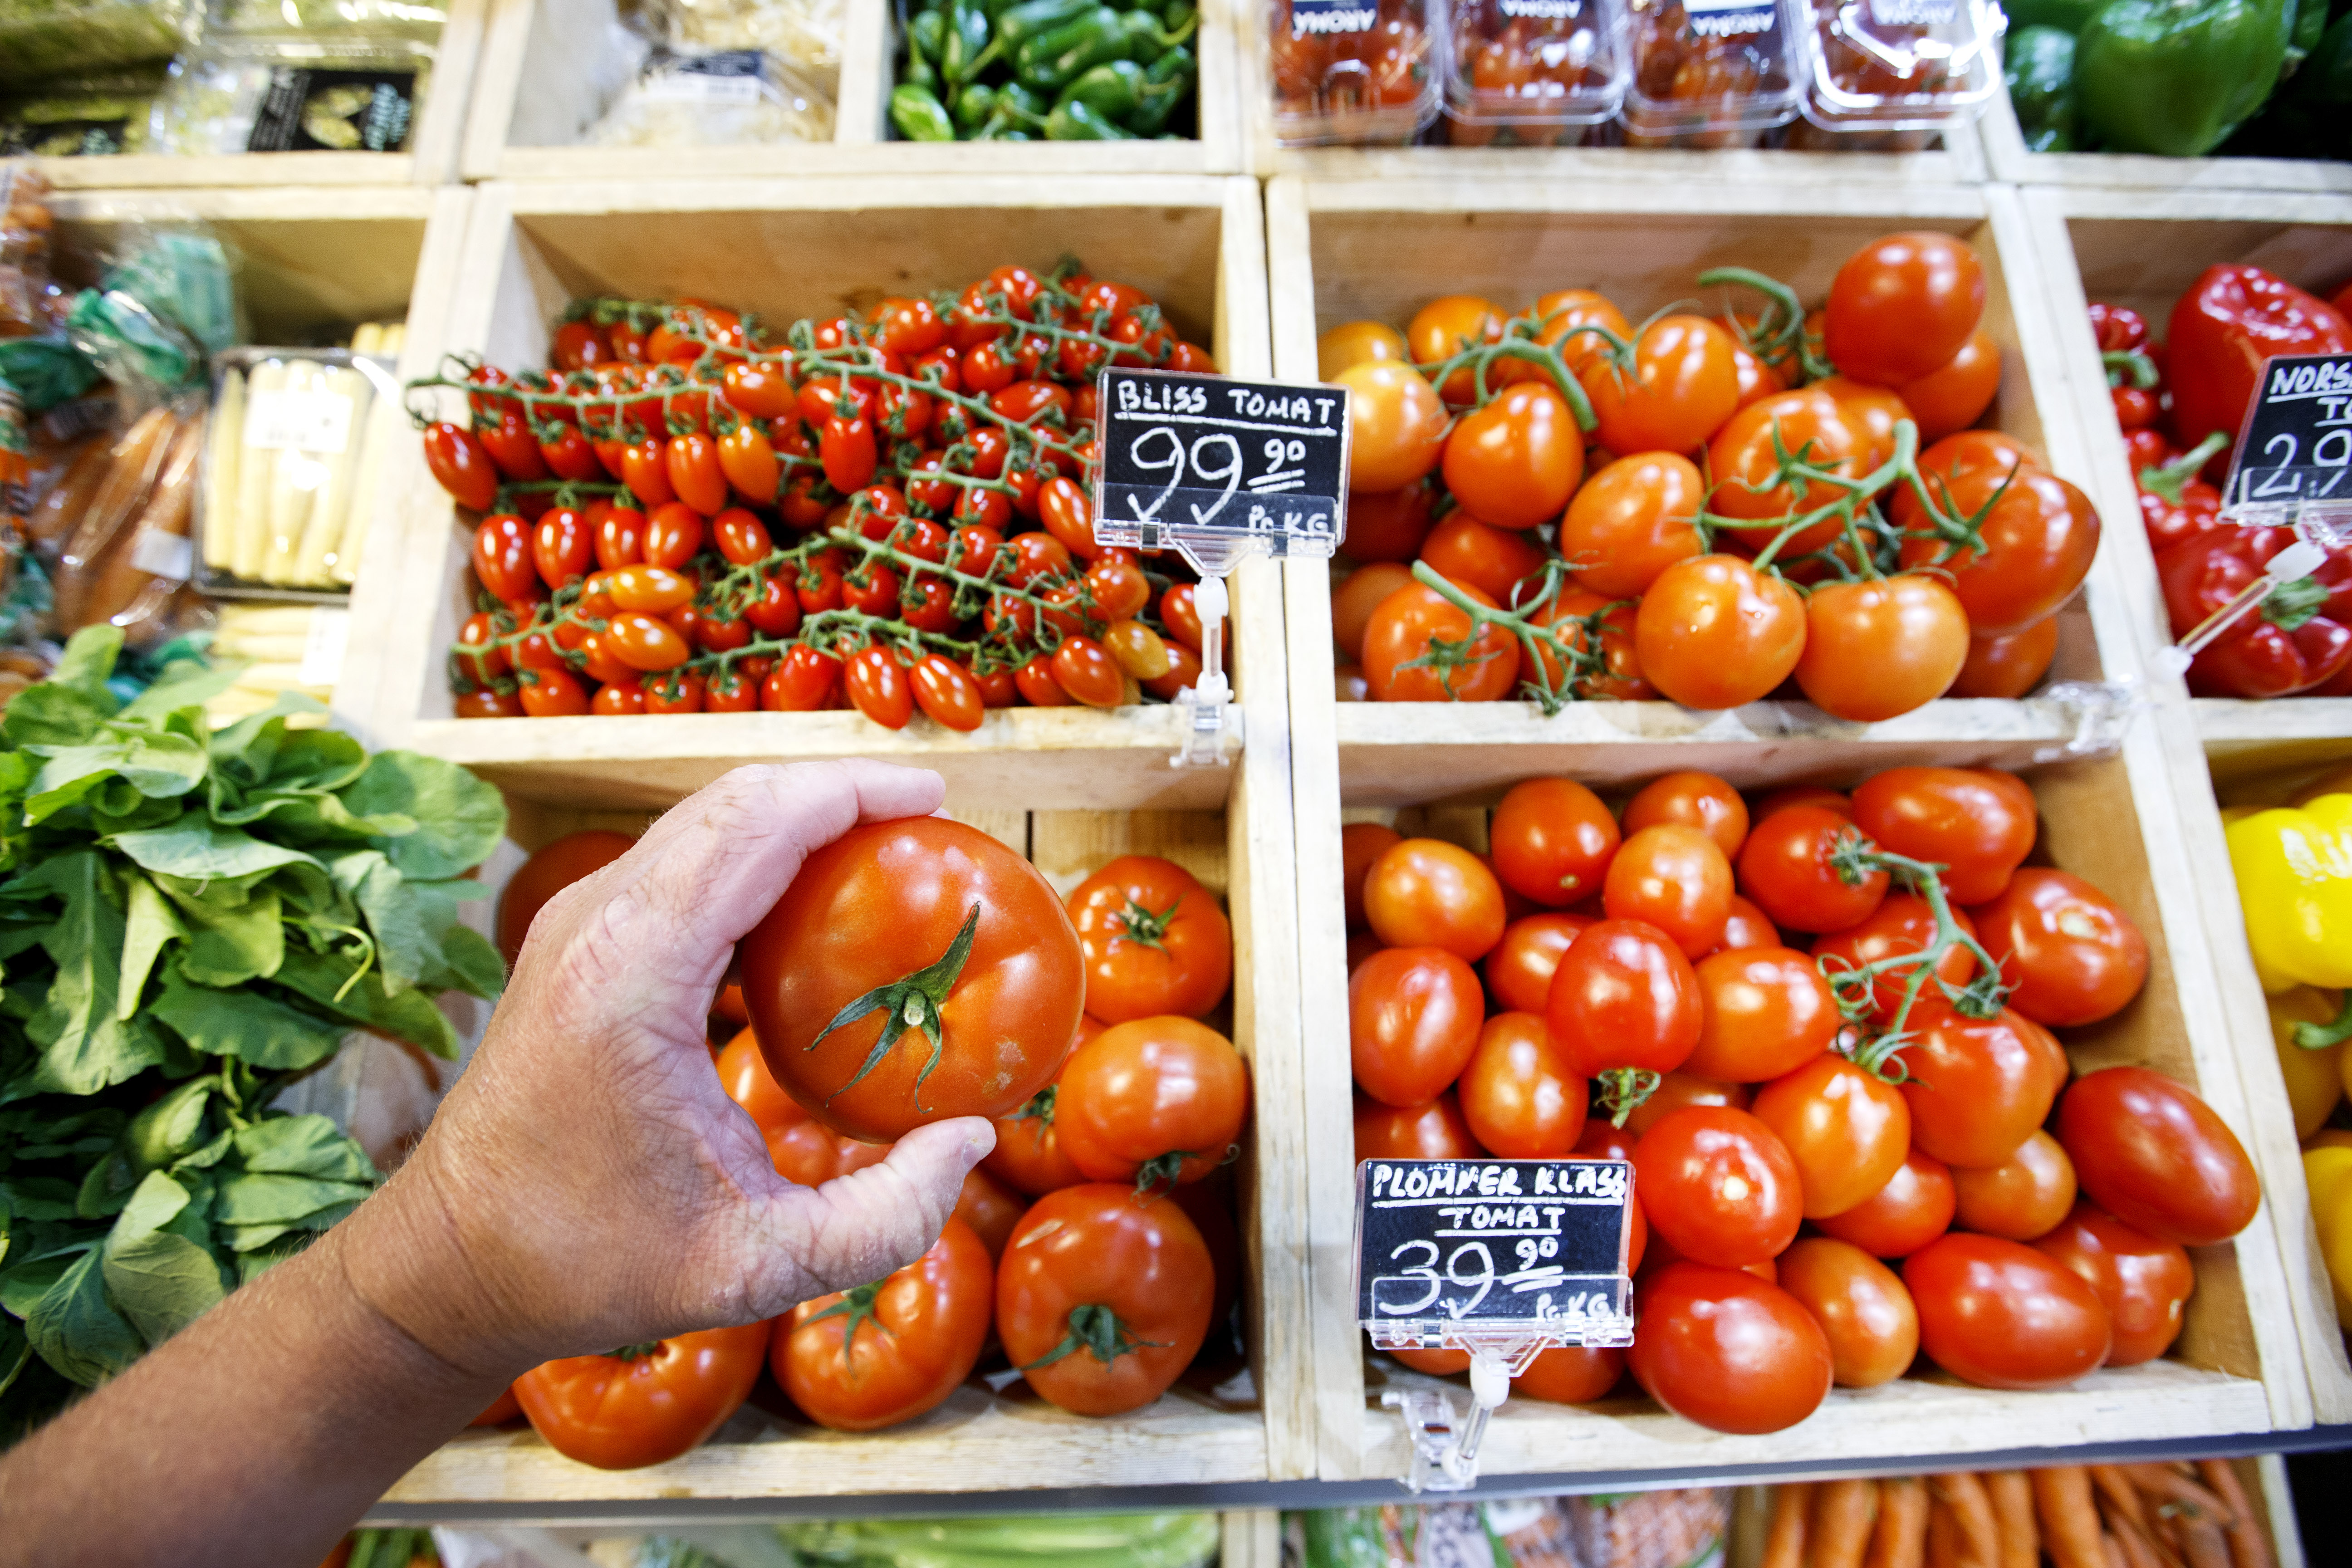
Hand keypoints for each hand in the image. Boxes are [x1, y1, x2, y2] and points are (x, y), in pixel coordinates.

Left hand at [338, 759, 995, 1376]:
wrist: (451, 1263)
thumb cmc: (589, 1263)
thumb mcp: (757, 1266)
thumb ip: (884, 1217)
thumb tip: (972, 1137)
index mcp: (632, 974)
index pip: (756, 823)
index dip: (853, 792)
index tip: (938, 799)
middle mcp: (596, 923)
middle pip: (734, 798)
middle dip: (839, 790)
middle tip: (932, 822)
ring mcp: (576, 920)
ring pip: (705, 817)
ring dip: (797, 815)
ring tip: (886, 849)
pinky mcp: (576, 938)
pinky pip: (682, 857)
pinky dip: (757, 851)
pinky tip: (815, 896)